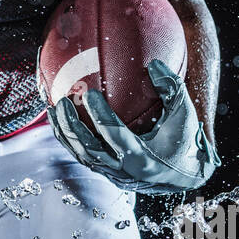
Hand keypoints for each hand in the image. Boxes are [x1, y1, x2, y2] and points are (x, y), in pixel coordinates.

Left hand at [47, 59, 219, 194]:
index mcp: (144, 159)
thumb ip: (173, 89)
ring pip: (82, 156)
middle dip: (72, 127)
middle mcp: (125, 171)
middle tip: (62, 102)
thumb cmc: (185, 139)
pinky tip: (59, 120)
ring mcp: (113, 175)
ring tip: (53, 108)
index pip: (116, 137)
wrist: (185, 175)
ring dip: (65, 133)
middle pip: (90, 151)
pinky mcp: (107, 174)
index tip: (89, 94)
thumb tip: (155, 64)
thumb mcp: (185, 114)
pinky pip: (83, 157)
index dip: (100, 116)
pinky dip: (69, 140)